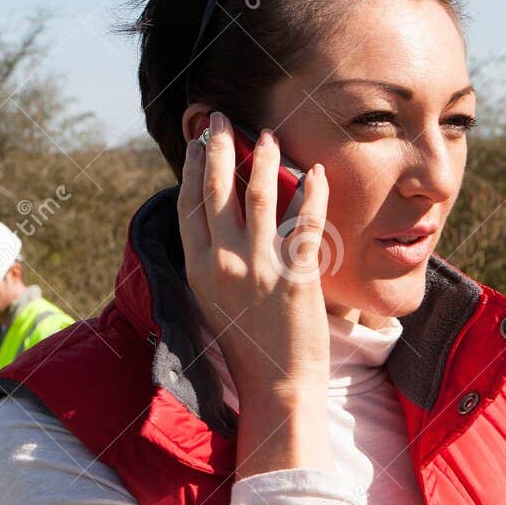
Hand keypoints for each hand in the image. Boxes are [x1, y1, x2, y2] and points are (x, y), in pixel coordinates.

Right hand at [178, 114, 333, 478]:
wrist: (276, 385)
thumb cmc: (246, 346)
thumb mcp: (212, 301)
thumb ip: (210, 261)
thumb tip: (215, 221)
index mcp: (197, 269)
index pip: (188, 204)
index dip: (192, 167)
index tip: (197, 142)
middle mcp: (223, 262)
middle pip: (215, 189)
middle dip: (217, 147)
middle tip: (222, 119)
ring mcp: (259, 267)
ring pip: (260, 194)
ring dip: (264, 159)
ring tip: (270, 137)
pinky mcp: (296, 275)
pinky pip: (306, 220)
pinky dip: (313, 192)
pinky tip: (317, 173)